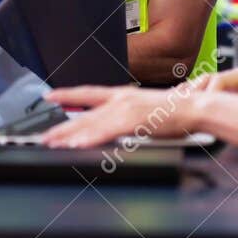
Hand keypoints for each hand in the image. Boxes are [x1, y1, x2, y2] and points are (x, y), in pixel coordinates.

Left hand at [41, 85, 191, 148]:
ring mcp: (124, 109)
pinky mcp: (131, 121)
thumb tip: (116, 124)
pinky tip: (77, 144)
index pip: (88, 93)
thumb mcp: (145, 109)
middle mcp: (120, 99)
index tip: (49, 95)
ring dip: (69, 135)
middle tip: (44, 135)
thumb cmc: (175, 112)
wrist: (193, 108)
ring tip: (53, 143)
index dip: (67, 94)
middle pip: (83, 114)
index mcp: (122, 95)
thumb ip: (128, 115)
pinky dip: (89, 138)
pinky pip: (105, 132)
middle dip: (61, 126)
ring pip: (90, 123)